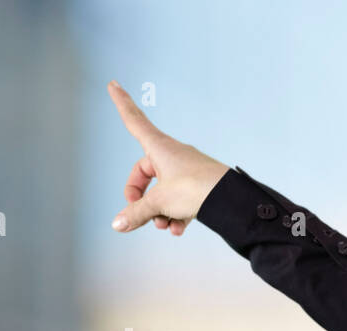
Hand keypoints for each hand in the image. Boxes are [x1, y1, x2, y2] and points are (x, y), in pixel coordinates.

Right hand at [106, 80, 229, 235]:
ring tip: (164, 226)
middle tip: (140, 214)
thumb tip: (117, 224)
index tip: (113, 84)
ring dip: (160, 211)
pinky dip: (177, 215)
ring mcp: (187, 170)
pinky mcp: (200, 186)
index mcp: (159, 146)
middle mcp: (172, 154)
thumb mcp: (160, 202)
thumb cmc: (196, 190)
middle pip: (145, 173)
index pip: (134, 120)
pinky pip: (181, 200)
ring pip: (164, 191)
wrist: (233, 200)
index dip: (122, 103)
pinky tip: (178, 230)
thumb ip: (137, 213)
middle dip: (141, 198)